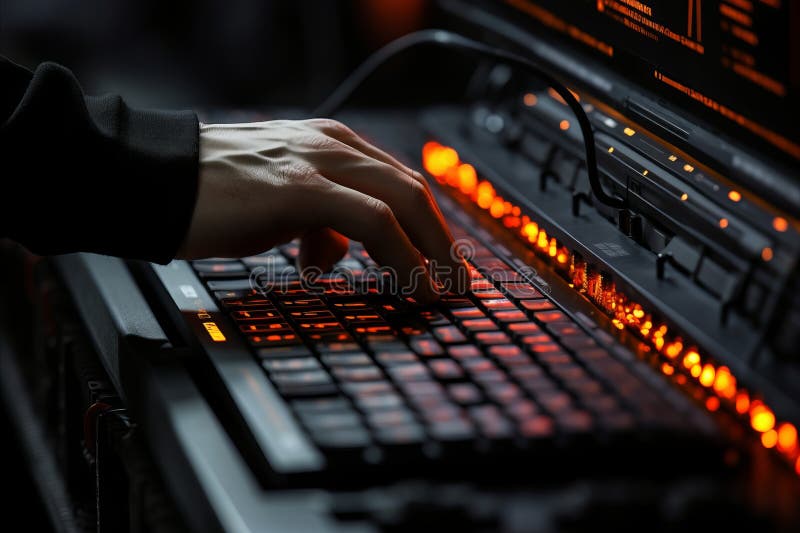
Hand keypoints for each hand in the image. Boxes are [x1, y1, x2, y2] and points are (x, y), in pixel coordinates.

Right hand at [178, 119, 467, 302]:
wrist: (151, 182)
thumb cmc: (207, 196)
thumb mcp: (275, 206)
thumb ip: (312, 223)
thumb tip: (331, 256)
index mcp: (327, 144)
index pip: (398, 181)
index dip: (427, 224)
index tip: (442, 261)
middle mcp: (331, 145)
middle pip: (414, 189)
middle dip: (443, 240)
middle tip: (459, 281)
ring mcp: (318, 162)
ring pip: (404, 201)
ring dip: (433, 252)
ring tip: (443, 292)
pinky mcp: (302, 187)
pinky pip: (376, 222)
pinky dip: (404, 257)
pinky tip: (412, 286)